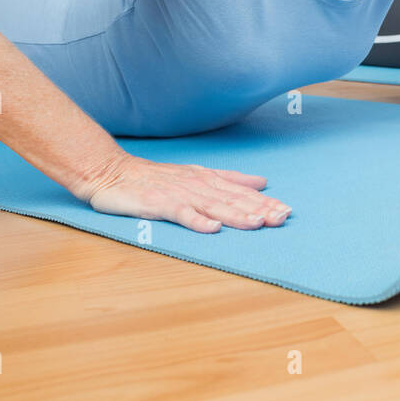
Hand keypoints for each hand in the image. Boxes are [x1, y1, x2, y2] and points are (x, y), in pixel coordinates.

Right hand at [82, 152, 290, 232]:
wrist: (111, 172)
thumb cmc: (155, 177)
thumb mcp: (197, 174)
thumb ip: (230, 179)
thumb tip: (262, 182)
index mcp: (207, 180)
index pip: (241, 192)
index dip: (265, 202)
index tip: (287, 211)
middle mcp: (197, 185)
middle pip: (233, 200)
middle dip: (259, 209)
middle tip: (283, 218)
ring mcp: (178, 195)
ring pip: (213, 206)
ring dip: (236, 215)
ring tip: (258, 223)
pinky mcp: (158, 204)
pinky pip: (180, 213)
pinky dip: (197, 221)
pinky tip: (213, 228)